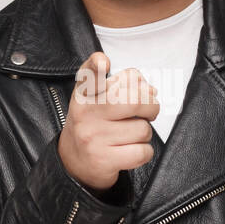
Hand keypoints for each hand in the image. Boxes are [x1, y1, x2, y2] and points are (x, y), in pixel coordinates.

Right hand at [57, 51, 159, 192]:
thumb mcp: (98, 100)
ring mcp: (93, 138)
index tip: (102, 62)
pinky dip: (144, 152)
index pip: (89, 76)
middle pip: (133, 100)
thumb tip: (151, 91)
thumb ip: (124, 85)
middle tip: (149, 111)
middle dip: (151, 106)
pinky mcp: (103, 160)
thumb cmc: (94, 125)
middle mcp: (86, 114)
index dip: (96, 66)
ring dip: (144, 133)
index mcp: (84, 95)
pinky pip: (142, 152)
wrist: (73, 161)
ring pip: (142, 129)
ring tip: (129, 135)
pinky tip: (130, 150)